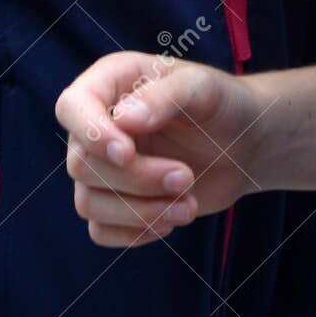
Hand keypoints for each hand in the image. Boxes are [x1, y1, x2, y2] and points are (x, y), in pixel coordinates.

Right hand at [55, 53, 265, 247]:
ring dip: (140, 211)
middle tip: (186, 177)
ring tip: (188, 206)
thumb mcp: (202, 88)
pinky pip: (101, 230)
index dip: (91, 134)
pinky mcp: (115, 203)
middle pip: (83, 165)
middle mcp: (98, 125)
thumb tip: (124, 119)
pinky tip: (172, 219)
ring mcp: (103, 167)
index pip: (72, 107)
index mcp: (110, 84)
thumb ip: (164, 96)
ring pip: (88, 203)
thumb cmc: (221, 104)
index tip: (128, 153)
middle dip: (136, 179)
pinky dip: (136, 232)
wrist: (244, 144)